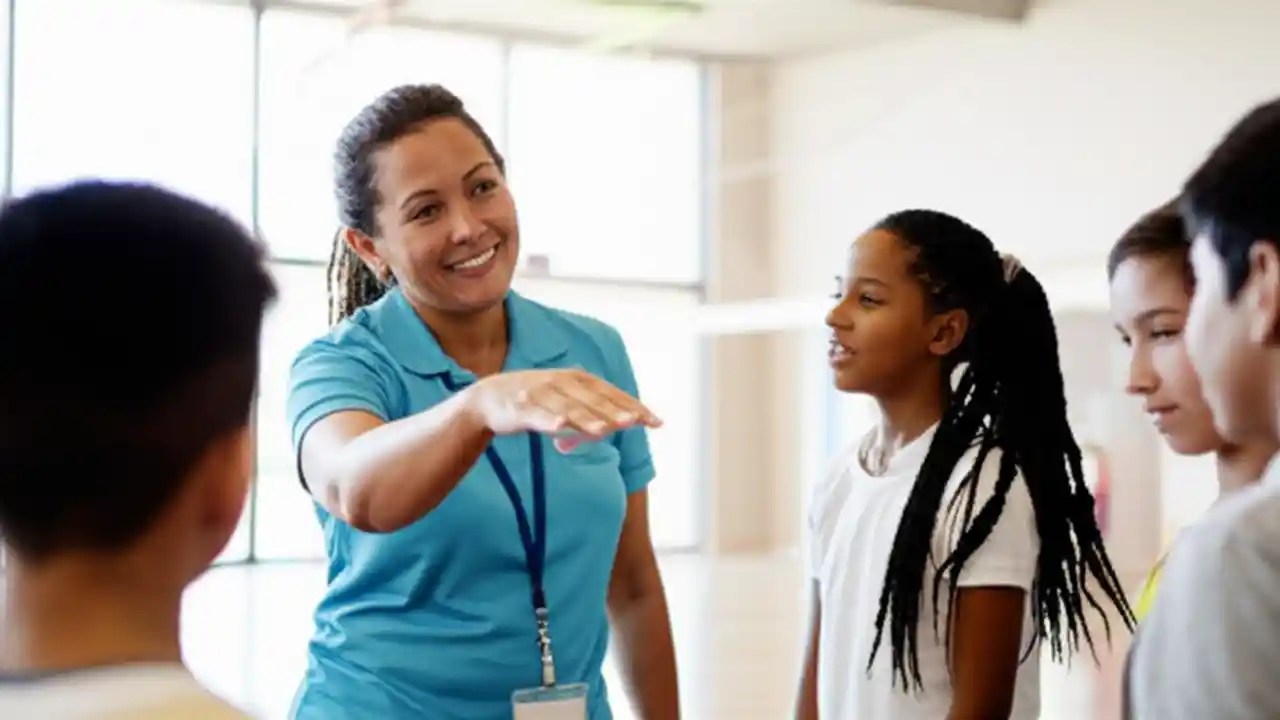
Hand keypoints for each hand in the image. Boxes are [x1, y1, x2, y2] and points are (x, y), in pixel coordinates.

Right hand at [464, 369, 661, 450]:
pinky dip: (547, 420)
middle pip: (594, 400)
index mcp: (578, 379)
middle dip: (614, 411)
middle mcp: (562, 382)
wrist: (490, 397)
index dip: (633, 406)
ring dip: (586, 419)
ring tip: (603, 431)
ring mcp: (541, 393)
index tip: (655, 422)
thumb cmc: (536, 401)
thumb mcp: (566, 406)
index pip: (612, 393)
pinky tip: (558, 427)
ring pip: (568, 408)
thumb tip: (611, 432)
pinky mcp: (520, 407)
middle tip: (633, 423)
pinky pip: (536, 415)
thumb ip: (589, 420)